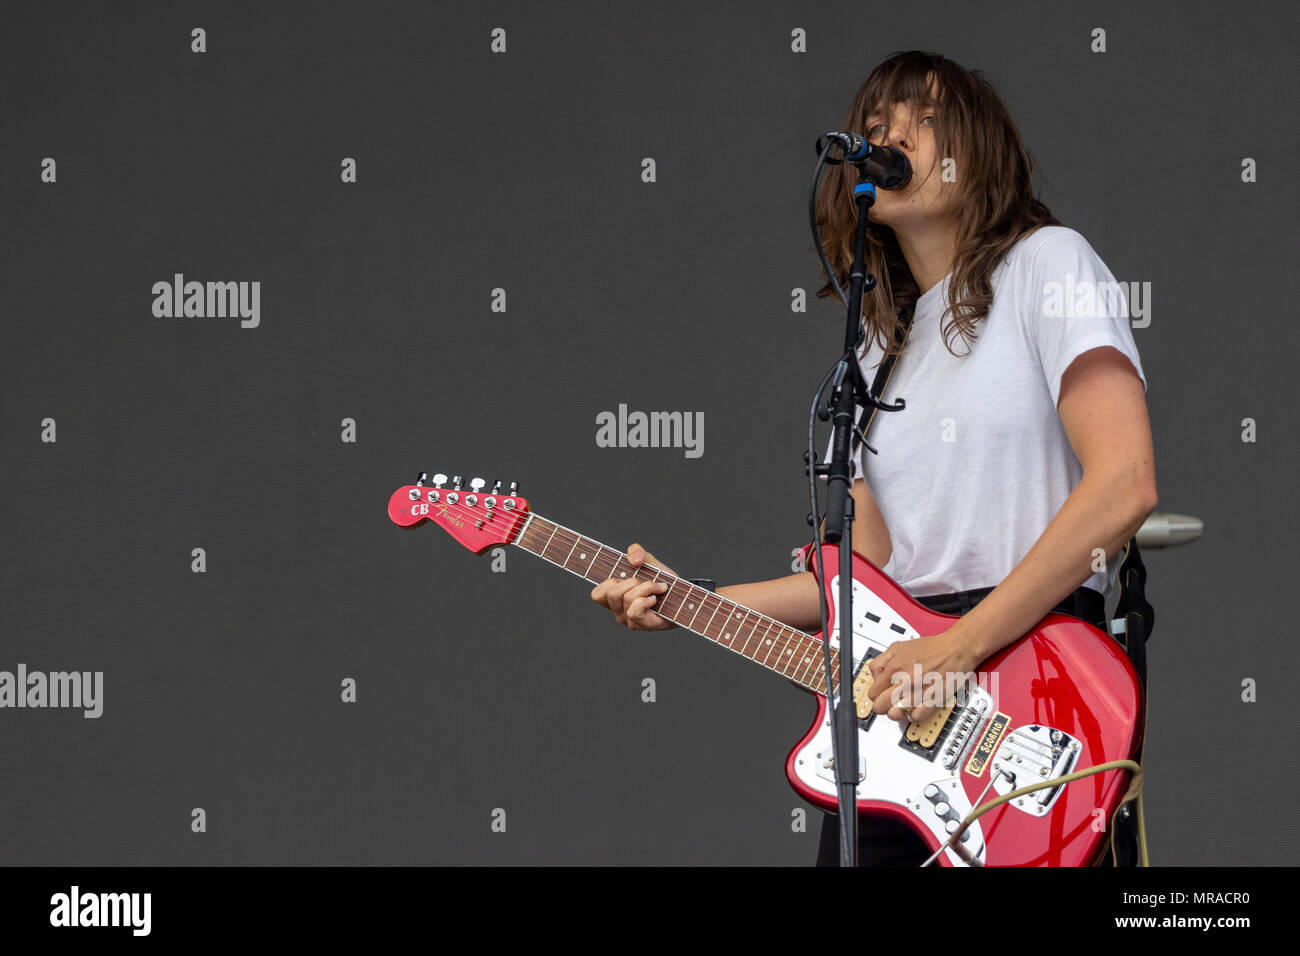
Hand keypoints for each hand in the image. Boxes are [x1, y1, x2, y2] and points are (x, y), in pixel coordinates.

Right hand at [589, 543, 679, 630]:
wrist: (683, 596)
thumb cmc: (662, 581)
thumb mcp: (648, 561)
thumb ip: (636, 551)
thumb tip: (633, 559)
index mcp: (615, 597)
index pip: (597, 594)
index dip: (606, 582)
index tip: (621, 575)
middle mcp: (618, 610)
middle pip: (611, 592)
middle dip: (632, 581)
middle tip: (647, 582)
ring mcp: (628, 620)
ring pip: (626, 598)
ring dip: (646, 588)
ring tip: (657, 589)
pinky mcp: (641, 625)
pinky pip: (634, 610)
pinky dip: (646, 599)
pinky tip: (655, 599)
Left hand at [864, 625, 982, 724]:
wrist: (955, 649)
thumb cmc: (931, 648)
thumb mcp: (898, 647)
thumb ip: (881, 662)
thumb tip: (875, 677)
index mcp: (894, 668)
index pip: (873, 693)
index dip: (876, 695)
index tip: (881, 694)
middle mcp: (905, 680)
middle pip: (880, 707)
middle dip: (883, 705)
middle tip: (889, 702)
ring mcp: (919, 691)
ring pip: (895, 714)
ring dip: (897, 711)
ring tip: (902, 705)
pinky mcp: (933, 699)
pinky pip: (915, 717)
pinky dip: (914, 715)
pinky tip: (915, 707)